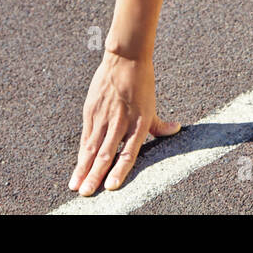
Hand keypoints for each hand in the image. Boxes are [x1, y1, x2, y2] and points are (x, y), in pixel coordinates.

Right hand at [69, 50, 181, 196]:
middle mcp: (120, 122)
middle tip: (86, 193)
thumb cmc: (142, 82)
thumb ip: (159, 124)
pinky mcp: (91, 111)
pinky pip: (86, 136)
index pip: (128, 152)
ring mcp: (103, 117)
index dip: (119, 170)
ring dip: (83, 168)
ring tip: (76, 185)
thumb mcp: (152, 105)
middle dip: (94, 175)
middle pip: (106, 154)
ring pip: (91, 148)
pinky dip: (81, 153)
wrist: (125, 59)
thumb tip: (176, 129)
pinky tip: (77, 166)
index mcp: (138, 123)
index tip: (111, 186)